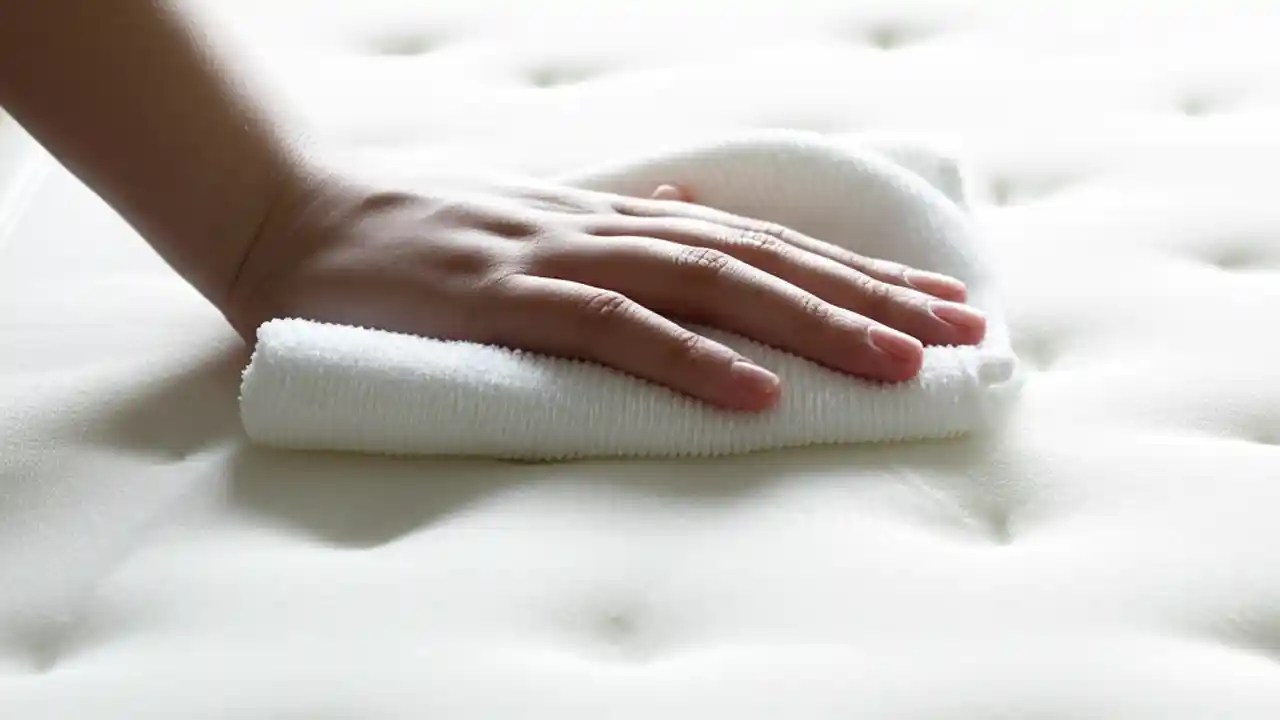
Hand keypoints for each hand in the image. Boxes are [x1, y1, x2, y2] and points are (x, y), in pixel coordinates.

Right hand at [226, 173, 985, 411]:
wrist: (298, 222)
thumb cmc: (420, 236)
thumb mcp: (534, 225)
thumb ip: (616, 226)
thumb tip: (689, 212)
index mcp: (616, 222)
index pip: (760, 243)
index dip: (853, 273)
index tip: (934, 303)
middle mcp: (605, 231)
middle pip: (761, 260)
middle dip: (865, 296)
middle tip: (957, 332)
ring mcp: (556, 260)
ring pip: (709, 286)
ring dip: (808, 324)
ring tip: (895, 362)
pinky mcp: (503, 299)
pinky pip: (613, 329)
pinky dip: (689, 360)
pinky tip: (758, 393)